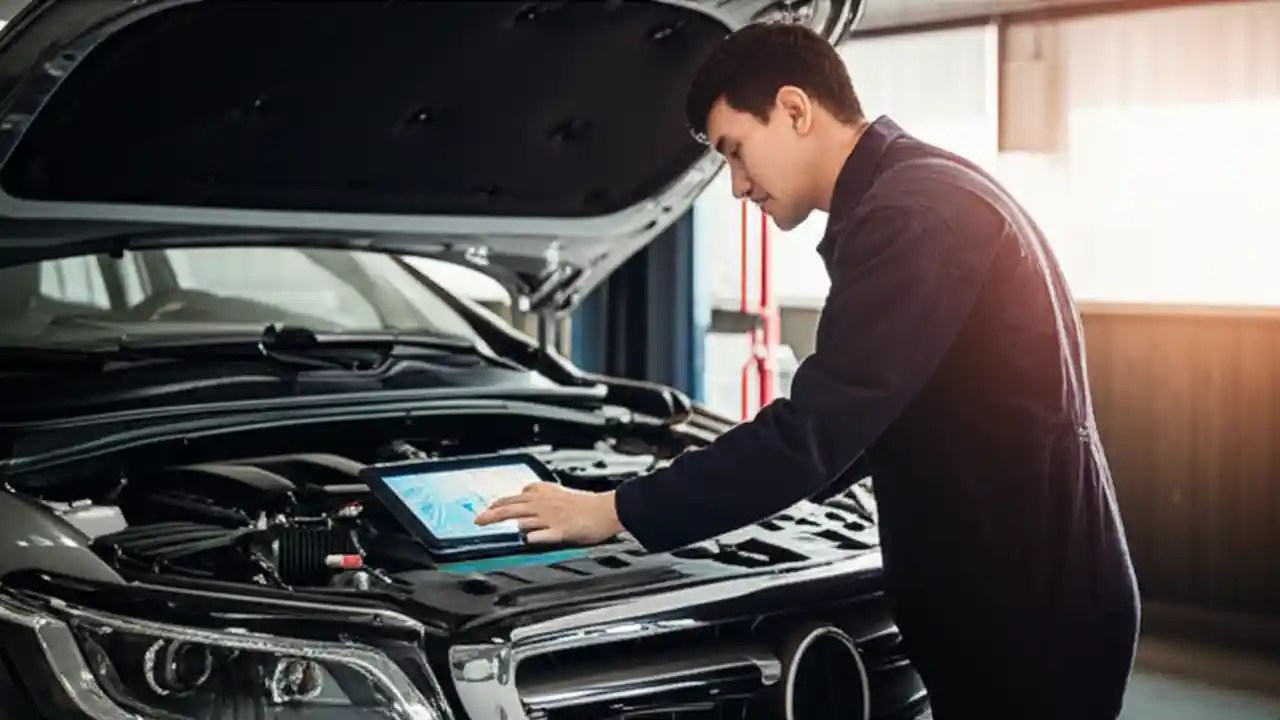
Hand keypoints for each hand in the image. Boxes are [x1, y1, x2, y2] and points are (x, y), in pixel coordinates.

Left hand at [474, 483, 623, 544]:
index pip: (517, 496)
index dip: (502, 502)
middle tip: (478, 519)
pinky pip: (540, 535)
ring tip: (489, 526)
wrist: (609, 509)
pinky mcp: (560, 531)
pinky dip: (531, 537)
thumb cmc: (590, 505)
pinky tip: (523, 540)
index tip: (491, 507)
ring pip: (522, 519)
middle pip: (512, 507)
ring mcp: (551, 518)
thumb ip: (546, 499)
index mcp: (546, 494)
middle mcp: (545, 504)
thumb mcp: (564, 495)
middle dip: (491, 513)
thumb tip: (531, 501)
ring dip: (505, 522)